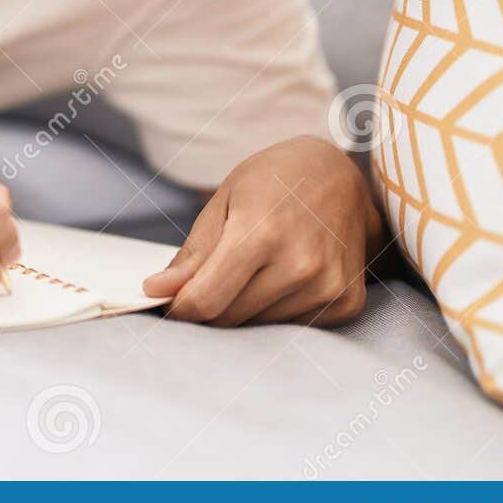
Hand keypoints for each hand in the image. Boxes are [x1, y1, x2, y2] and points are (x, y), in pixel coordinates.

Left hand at [142, 136, 382, 326]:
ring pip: (258, 326)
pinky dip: (275, 310)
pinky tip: (282, 276)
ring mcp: (328, 286)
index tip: (170, 303)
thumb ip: (192, 254)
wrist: (339, 175)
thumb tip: (157, 291)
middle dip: (209, 307)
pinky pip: (291, 327)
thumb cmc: (274, 181)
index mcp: (263, 233)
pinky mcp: (346, 302)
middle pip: (229, 318)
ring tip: (255, 268)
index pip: (206, 299)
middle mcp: (300, 264)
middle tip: (210, 280)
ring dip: (244, 308)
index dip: (179, 308)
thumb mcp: (223, 202)